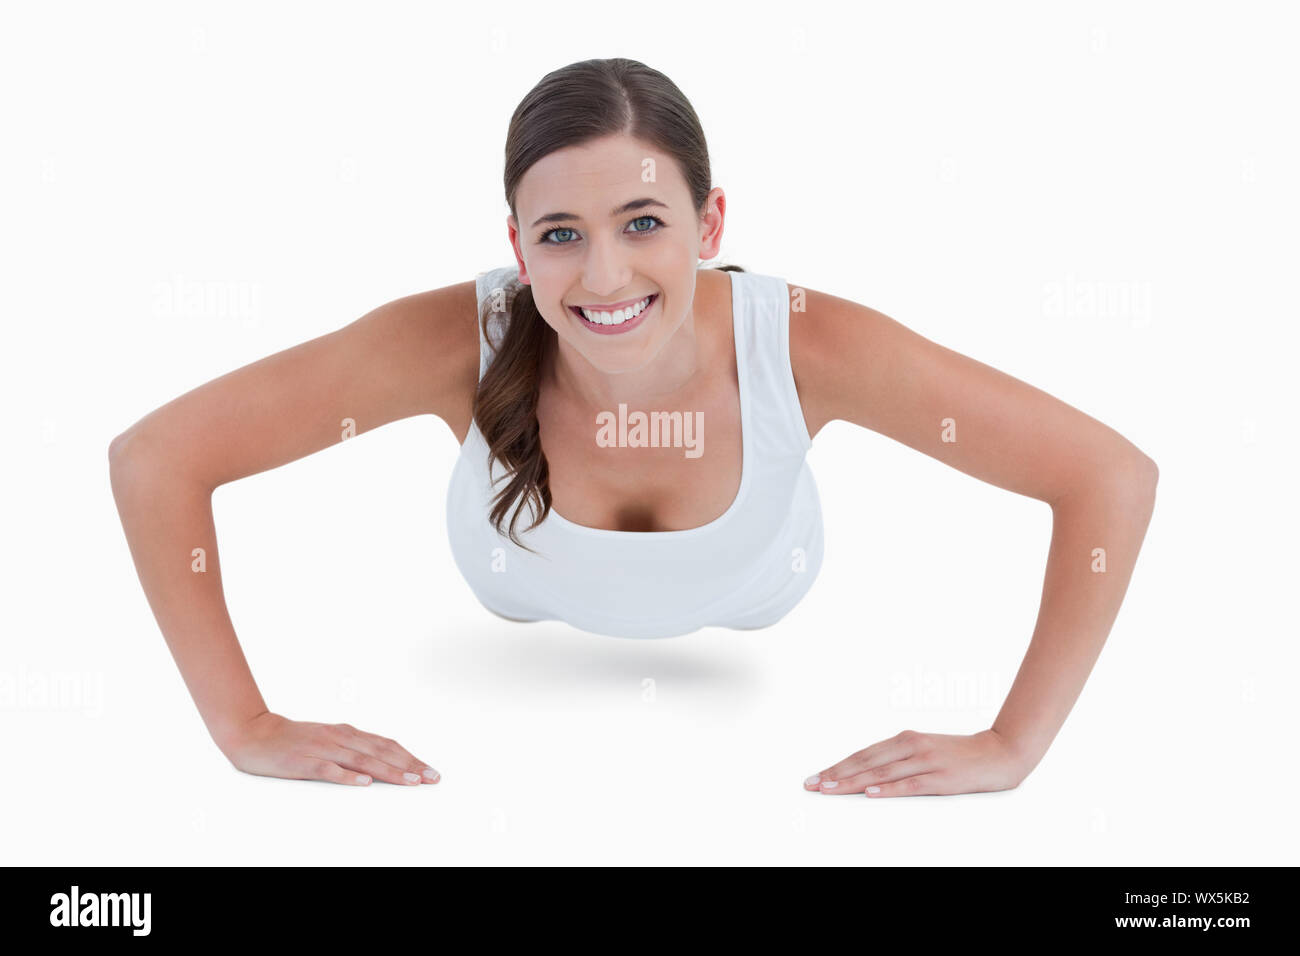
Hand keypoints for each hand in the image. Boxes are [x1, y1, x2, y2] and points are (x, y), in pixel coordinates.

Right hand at [220, 711, 439, 786]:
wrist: (255, 733)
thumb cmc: (294, 740)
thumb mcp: (329, 740)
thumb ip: (352, 749)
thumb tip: (382, 762)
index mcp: (347, 733)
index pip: (386, 745)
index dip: (410, 757)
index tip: (430, 771)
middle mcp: (340, 738)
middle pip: (381, 752)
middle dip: (409, 766)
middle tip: (431, 778)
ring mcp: (322, 749)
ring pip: (362, 760)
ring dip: (389, 771)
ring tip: (410, 781)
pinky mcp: (304, 762)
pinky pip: (329, 769)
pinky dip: (348, 776)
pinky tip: (364, 784)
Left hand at [803, 729, 1027, 797]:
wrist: (999, 752)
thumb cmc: (959, 755)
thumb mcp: (924, 751)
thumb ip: (899, 759)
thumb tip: (868, 775)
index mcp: (905, 739)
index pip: (863, 755)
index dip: (838, 766)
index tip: (817, 777)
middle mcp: (911, 746)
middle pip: (866, 763)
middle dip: (836, 775)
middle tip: (812, 785)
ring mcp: (926, 761)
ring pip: (881, 774)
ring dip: (852, 783)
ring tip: (830, 789)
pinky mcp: (941, 778)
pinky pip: (910, 784)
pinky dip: (889, 789)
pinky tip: (871, 794)